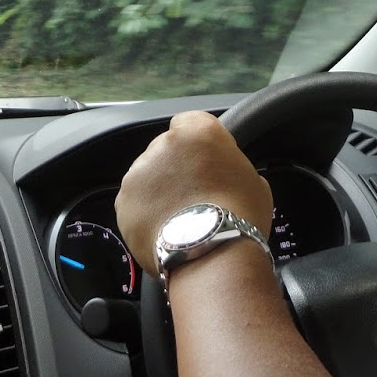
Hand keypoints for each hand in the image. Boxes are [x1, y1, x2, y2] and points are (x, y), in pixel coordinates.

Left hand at [116, 110, 273, 276]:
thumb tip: (226, 175)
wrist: (212, 254)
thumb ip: (230, 166)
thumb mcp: (253, 180)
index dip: (197, 144)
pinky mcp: (123, 202)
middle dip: (176, 168)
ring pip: (148, 177)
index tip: (205, 161)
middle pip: (166, 150)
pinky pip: (135, 203)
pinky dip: (146, 213)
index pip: (189, 122)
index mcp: (197, 132)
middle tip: (195, 195)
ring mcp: (138, 174)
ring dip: (159, 190)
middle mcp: (162, 145)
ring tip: (180, 218)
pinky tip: (165, 230)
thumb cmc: (241, 216)